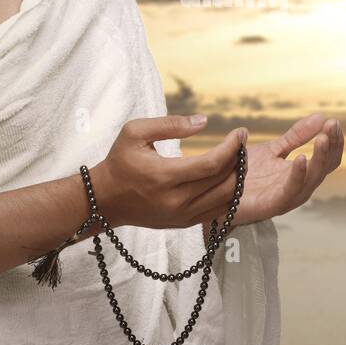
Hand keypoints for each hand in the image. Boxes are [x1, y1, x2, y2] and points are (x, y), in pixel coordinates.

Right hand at [91, 115, 245, 229]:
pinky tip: (229, 177)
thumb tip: (203, 121)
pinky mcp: (184, 223)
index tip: (240, 132)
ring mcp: (182, 216)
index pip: (212, 164)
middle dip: (239, 159)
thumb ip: (169, 124)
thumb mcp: (135, 132)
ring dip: (238, 177)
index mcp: (164, 177)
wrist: (104, 200)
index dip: (232, 147)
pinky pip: (218, 211)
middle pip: (224, 182)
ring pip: (226, 199)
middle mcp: (176, 201)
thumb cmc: (119, 162)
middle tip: (241, 142)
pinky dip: (229, 195)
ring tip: (237, 158)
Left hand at [224, 113, 343, 227]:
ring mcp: (288, 197)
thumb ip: (296, 136)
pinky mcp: (273, 205)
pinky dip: (298, 175)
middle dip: (332, 146)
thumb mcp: (273, 149)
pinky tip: (302, 158)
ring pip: (313, 179)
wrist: (216, 193)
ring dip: (320, 158)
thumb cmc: (244, 174)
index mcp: (302, 174)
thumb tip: (320, 116)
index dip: (334, 141)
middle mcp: (300, 186)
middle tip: (332, 125)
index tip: (334, 121)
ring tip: (323, 138)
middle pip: (325, 167)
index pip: (328, 158)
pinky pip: (291, 190)